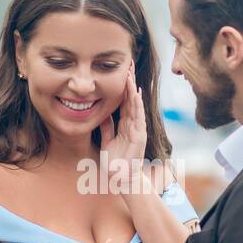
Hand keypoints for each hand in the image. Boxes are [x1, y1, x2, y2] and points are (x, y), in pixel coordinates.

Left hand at [97, 61, 147, 189]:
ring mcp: (138, 129)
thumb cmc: (116, 162)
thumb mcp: (107, 141)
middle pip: (132, 98)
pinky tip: (135, 93)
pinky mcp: (139, 135)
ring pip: (136, 104)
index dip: (123, 86)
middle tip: (128, 63)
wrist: (123, 179)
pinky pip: (138, 117)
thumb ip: (106, 127)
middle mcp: (133, 124)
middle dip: (130, 81)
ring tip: (130, 73)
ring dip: (133, 88)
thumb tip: (102, 114)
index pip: (124, 101)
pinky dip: (137, 104)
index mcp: (125, 124)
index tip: (121, 71)